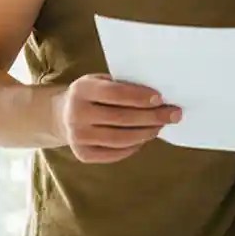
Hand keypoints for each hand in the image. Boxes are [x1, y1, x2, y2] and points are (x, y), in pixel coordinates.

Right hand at [52, 74, 180, 163]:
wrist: (61, 115)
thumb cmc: (91, 94)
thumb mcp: (99, 81)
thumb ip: (121, 86)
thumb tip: (158, 98)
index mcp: (81, 90)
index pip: (115, 93)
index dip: (140, 97)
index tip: (160, 98)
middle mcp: (76, 114)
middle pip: (122, 118)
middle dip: (152, 117)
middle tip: (173, 114)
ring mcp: (78, 137)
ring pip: (121, 138)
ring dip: (146, 133)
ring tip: (160, 126)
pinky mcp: (83, 154)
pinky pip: (115, 152)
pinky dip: (134, 146)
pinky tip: (144, 137)